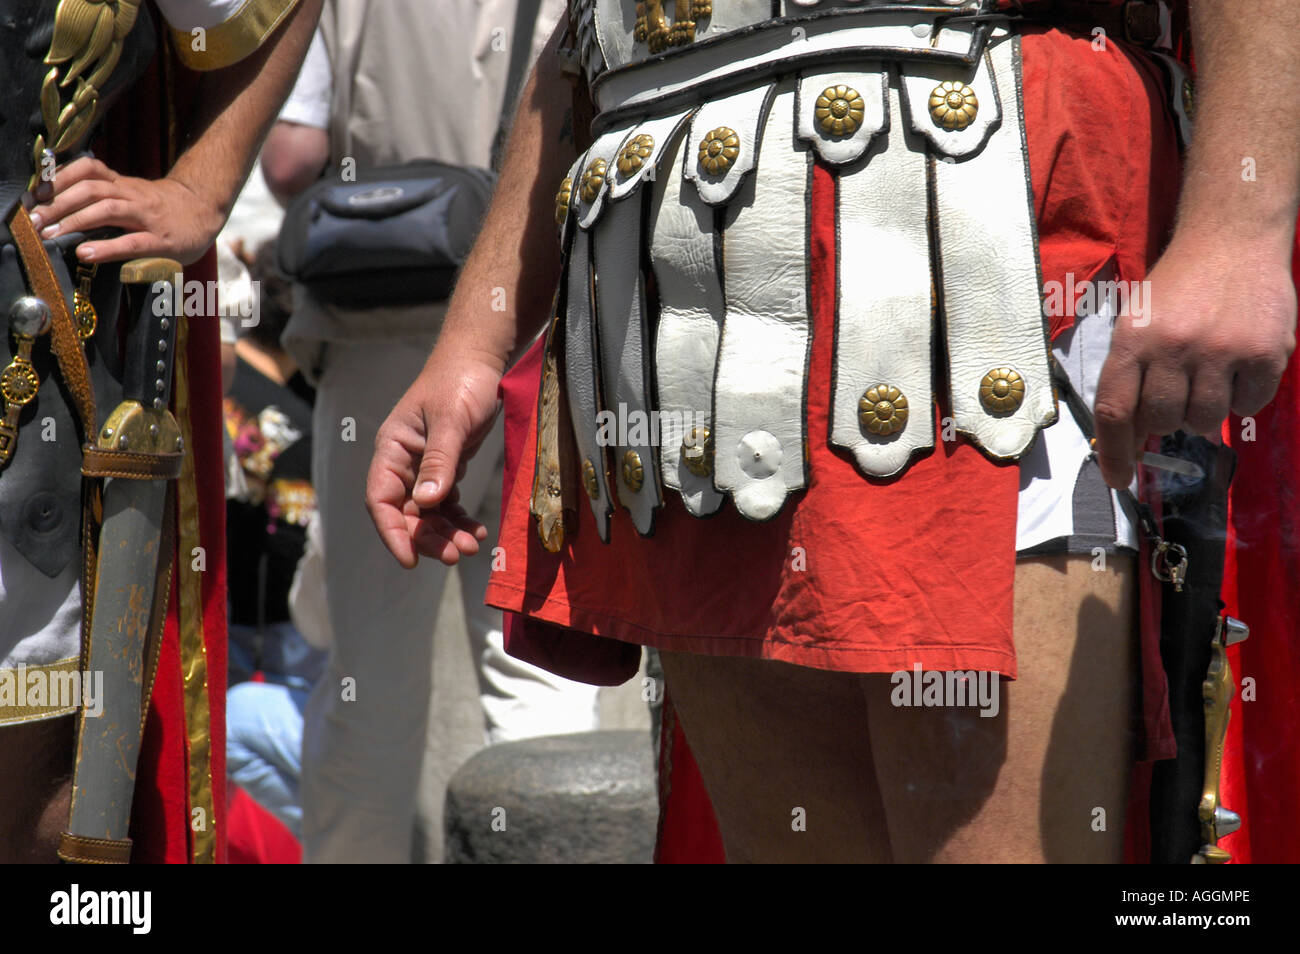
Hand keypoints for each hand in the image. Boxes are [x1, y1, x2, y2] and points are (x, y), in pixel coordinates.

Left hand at [28, 156, 224, 265]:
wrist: (205, 210)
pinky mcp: (162, 241)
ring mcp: (148, 217)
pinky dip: (106, 248)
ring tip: (53, 236)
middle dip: (58, 204)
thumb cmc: (164, 208)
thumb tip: (63, 205)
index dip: (60, 178)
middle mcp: (133, 196)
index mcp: (123, 185)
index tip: (37, 195)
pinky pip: (132, 242)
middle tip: (36, 221)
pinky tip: (87, 253)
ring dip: (75, 221)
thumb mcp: (133, 193)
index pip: (88, 170)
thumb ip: (106, 195)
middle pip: (91, 189)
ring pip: (107, 209)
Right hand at [366, 349, 502, 567]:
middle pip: (406, 512)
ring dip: (447, 533)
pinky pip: (446, 502)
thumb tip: (426, 502)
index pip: (381, 499)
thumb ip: (439, 460)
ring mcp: (423, 465)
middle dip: (430, 537)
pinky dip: (459, 519)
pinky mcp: (446, 466)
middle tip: (458, 554)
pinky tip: (476, 529)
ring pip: (428, 512)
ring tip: (473, 545)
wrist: (481, 360)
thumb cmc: (461, 382)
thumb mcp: (452, 420)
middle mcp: (403, 461)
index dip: (393, 532)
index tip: (411, 559)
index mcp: (393, 448)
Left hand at [1093, 232, 1295, 487]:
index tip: (1117, 479)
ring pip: (1204, 420)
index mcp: (1133, 339)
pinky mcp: (1265, 352)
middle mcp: (1173, 346)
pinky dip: (1243, 397)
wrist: (1232, 238)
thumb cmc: (1178, 286)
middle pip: (1161, 420)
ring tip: (1207, 376)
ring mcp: (1222, 350)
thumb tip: (1126, 436)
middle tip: (1176, 392)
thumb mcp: (1137, 321)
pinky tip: (1238, 368)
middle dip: (1165, 419)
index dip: (1114, 453)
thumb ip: (1130, 373)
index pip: (1115, 411)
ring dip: (1204, 410)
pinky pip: (1249, 405)